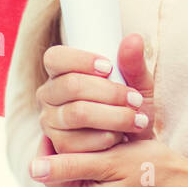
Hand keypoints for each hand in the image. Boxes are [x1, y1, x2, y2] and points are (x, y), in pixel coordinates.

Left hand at [29, 131, 187, 186]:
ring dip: (87, 160)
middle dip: (76, 150)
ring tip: (109, 144)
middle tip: (98, 129)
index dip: (61, 137)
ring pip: (76, 181)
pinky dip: (98, 174)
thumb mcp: (113, 161)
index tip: (76, 117)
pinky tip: (115, 162)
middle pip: (63, 174)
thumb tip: (31, 169)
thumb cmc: (156, 170)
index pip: (50, 165)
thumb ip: (72, 165)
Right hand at [37, 35, 156, 153]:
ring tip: (136, 119)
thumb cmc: (131, 105)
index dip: (81, 60)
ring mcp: (50, 122)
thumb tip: (134, 39)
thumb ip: (133, 62)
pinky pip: (78, 142)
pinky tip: (121, 137)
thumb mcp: (138, 82)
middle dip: (109, 92)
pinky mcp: (58, 147)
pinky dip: (106, 138)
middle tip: (135, 100)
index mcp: (62, 71)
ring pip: (77, 113)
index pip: (56, 57)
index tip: (109, 67)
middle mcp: (49, 94)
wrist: (136, 142)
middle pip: (71, 85)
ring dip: (113, 117)